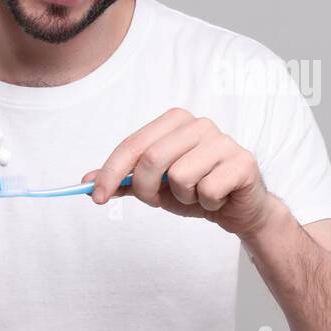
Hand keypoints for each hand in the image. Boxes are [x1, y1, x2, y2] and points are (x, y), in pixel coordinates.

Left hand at [83, 107, 283, 237]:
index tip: (96, 196)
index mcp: (176, 122)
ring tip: (197, 195)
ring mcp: (224, 141)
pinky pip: (208, 190)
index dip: (111, 172)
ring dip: (183, 198)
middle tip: (157, 201)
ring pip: (180, 177)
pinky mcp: (243, 162)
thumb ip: (125, 180)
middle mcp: (200, 124)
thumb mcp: (155, 186)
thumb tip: (87, 180)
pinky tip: (218, 198)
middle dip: (147, 189)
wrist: (240, 208)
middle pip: (153, 158)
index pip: (134, 144)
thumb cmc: (197, 190)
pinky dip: (207, 204)